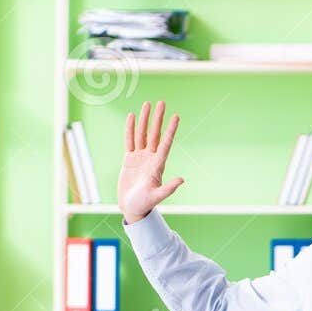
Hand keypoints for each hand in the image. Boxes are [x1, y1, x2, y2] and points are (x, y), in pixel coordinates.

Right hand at [118, 100, 183, 222]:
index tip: (176, 116)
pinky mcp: (129, 159)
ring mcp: (140, 157)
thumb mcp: (156, 196)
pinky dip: (130, 129)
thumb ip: (168, 188)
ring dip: (144, 119)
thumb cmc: (144, 204)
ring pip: (142, 134)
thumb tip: (182, 180)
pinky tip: (132, 116)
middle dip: (158, 118)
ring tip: (147, 104)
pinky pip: (130, 140)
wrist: (132, 208)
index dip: (171, 130)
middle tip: (161, 103)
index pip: (165, 143)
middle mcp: (150, 158)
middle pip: (154, 134)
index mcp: (158, 165)